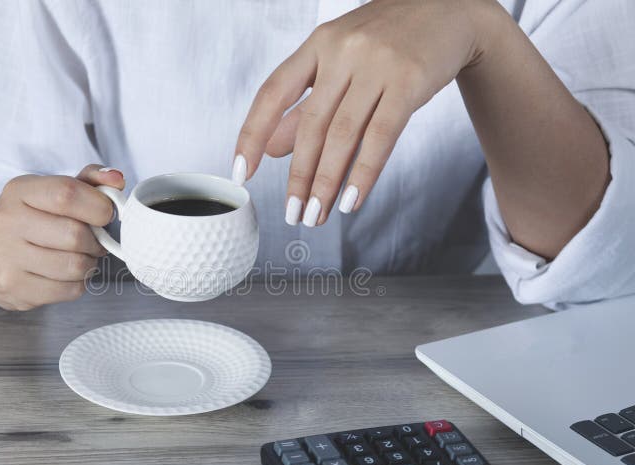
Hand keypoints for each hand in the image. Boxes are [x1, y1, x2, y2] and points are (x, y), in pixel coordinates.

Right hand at [0, 165, 123, 309]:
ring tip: (81, 256)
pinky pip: (68, 290)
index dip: (98, 206)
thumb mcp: (56, 191)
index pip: (67, 193)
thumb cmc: (35, 219)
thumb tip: (116, 179)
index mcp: (18, 191)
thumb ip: (90, 181)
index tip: (106, 214)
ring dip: (89, 263)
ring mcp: (4, 257)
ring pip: (74, 266)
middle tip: (94, 241)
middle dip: (96, 240)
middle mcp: (5, 222)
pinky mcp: (12, 287)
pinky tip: (67, 274)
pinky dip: (78, 283)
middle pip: (74, 235)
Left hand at [234, 0, 499, 225]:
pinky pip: (381, 136)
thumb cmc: (389, 42)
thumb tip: (270, 149)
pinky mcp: (410, 79)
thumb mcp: (339, 63)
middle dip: (299, 176)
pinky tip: (352, 200)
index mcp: (317, 44)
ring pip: (343, 135)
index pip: (272, 93)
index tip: (241, 173)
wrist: (452, 10)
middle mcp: (342, 50)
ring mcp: (377, 63)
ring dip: (327, 183)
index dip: (252, 134)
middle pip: (311, 125)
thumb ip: (304, 105)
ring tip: (317, 215)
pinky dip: (364, 173)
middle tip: (293, 213)